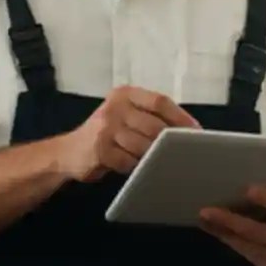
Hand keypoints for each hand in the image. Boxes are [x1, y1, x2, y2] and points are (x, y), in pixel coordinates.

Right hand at [59, 86, 199, 181]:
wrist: (67, 152)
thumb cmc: (107, 134)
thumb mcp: (124, 116)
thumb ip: (149, 116)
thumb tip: (187, 130)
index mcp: (125, 94)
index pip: (160, 101)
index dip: (181, 117)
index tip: (197, 132)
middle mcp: (115, 107)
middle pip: (154, 124)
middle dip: (173, 141)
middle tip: (188, 153)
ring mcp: (105, 128)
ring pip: (143, 145)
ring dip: (157, 157)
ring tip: (168, 164)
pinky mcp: (99, 150)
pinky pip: (129, 162)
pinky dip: (139, 168)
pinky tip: (142, 171)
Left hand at [199, 186, 265, 265]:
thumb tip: (256, 189)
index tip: (249, 189)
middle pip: (259, 232)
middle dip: (231, 221)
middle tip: (207, 211)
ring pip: (248, 247)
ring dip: (224, 233)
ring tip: (204, 220)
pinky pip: (250, 256)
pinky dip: (234, 243)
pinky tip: (219, 232)